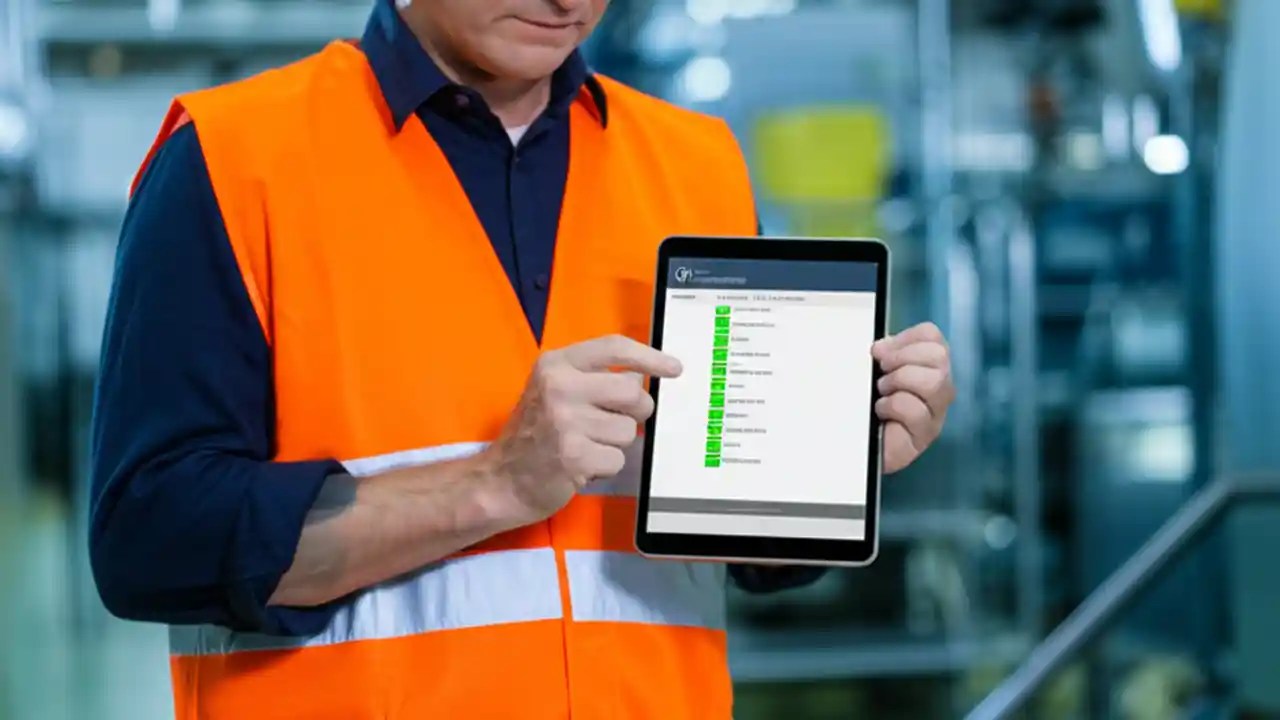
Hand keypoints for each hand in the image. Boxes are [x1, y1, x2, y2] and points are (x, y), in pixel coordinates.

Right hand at [482, 335, 682, 522]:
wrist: (500, 480)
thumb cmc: (534, 434)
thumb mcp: (553, 391)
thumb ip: (592, 378)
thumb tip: (641, 377)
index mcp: (556, 364)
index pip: (613, 348)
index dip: (649, 357)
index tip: (674, 368)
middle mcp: (559, 386)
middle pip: (632, 391)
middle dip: (637, 411)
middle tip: (617, 422)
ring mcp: (566, 421)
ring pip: (628, 429)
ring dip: (614, 443)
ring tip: (586, 445)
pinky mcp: (574, 455)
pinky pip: (618, 458)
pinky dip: (605, 466)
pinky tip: (581, 465)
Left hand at [872, 322, 953, 473]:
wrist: (850, 445)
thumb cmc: (862, 405)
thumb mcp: (870, 370)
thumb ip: (881, 353)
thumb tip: (881, 348)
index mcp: (926, 366)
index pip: (932, 336)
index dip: (904, 339)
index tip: (880, 353)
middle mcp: (938, 387)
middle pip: (938, 355)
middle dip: (902, 358)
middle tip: (881, 373)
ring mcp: (935, 413)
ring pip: (934, 381)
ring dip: (899, 381)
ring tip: (882, 393)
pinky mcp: (924, 436)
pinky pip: (916, 410)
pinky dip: (891, 406)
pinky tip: (880, 413)